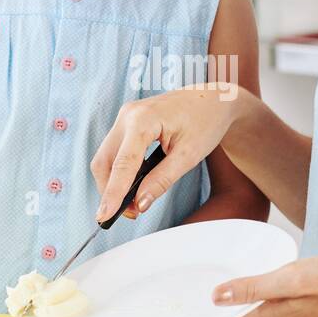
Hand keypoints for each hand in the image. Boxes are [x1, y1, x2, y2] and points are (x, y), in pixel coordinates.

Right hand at [91, 88, 241, 220]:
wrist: (213, 100)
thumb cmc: (206, 122)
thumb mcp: (188, 156)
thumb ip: (162, 180)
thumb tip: (140, 203)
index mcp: (143, 119)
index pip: (122, 163)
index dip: (112, 193)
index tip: (104, 216)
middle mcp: (127, 115)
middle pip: (105, 161)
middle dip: (110, 191)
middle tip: (131, 213)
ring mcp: (125, 117)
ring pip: (106, 158)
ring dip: (113, 182)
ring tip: (134, 202)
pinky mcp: (127, 122)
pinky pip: (114, 151)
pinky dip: (119, 172)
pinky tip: (134, 184)